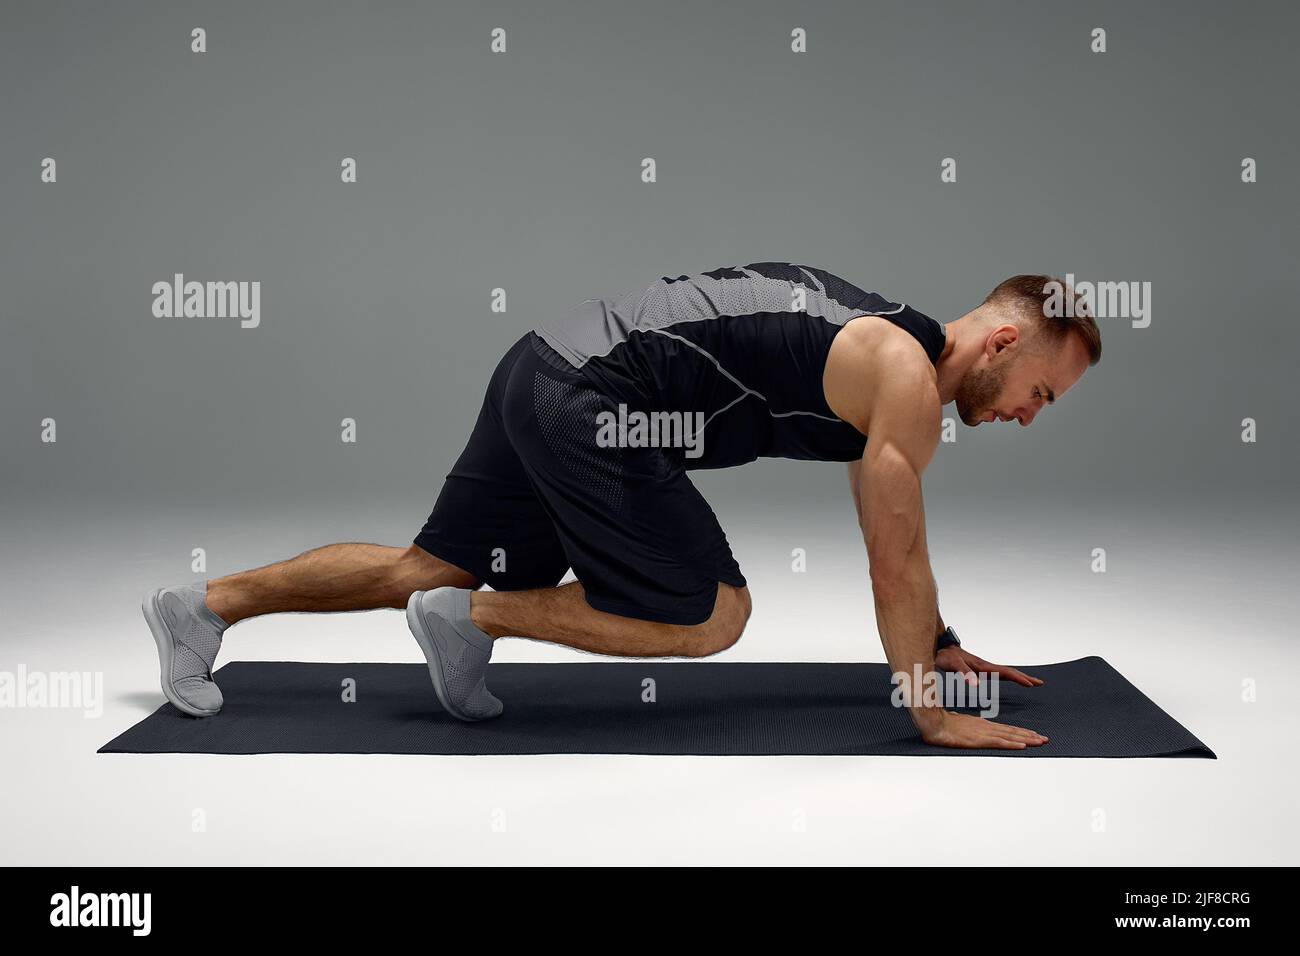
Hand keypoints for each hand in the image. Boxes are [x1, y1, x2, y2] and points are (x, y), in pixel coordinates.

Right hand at [919, 710, 1048, 749]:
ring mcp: (983, 733)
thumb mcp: (959, 727)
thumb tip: (972, 733)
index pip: (1006, 730)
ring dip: (1026, 739)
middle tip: (1045, 739)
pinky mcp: (978, 739)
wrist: (933, 722)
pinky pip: (998, 742)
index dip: (1022, 733)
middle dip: (1030, 736)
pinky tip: (1022, 745)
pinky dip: (1012, 743)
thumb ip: (968, 730)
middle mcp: (986, 728)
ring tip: (1041, 742)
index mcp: (982, 725)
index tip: (1034, 736)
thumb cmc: (943, 725)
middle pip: (1012, 732)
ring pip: (1010, 736)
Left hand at [935, 645, 1043, 687]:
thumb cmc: (944, 655)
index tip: (1031, 684)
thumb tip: (976, 685)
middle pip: (1009, 671)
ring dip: (1018, 676)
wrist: (939, 647)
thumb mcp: (952, 664)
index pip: (1004, 672)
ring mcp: (982, 667)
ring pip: (1004, 671)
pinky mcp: (978, 669)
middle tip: (1040, 682)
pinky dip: (1008, 676)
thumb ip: (963, 673)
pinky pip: (997, 673)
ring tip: (1030, 681)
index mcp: (981, 666)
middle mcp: (984, 666)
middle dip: (1024, 677)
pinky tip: (1009, 678)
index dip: (1018, 679)